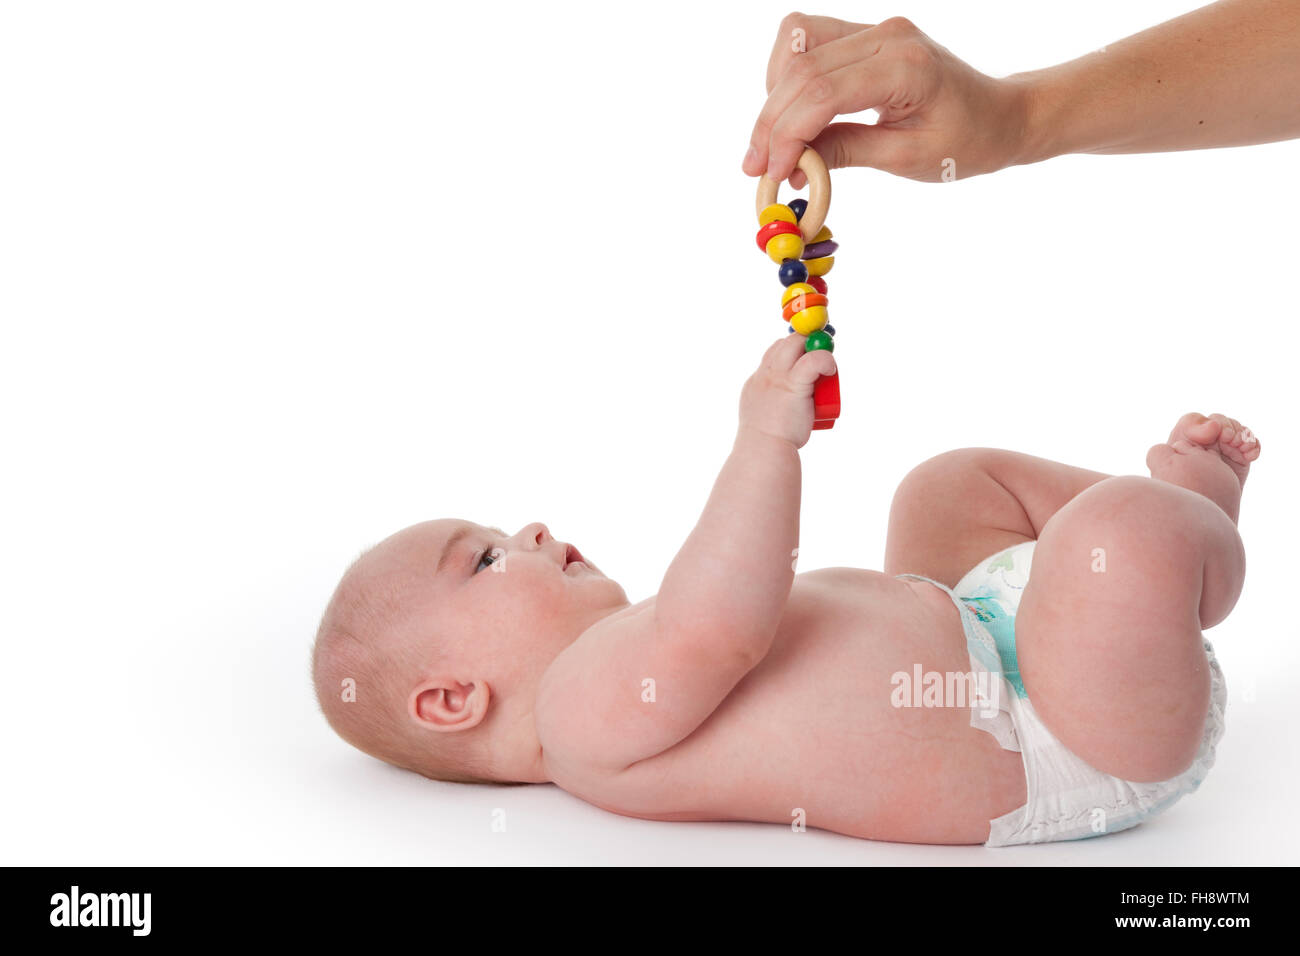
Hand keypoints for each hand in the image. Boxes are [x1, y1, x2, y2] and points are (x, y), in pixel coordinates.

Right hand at [738, 334, 836, 448]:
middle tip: (821, 357)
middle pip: (784, 342)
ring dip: (814, 347)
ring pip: (796, 342)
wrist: (763, 451)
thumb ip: (771, 406)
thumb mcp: (762, 416)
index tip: (805, 359)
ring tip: (825, 367)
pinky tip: (831, 371)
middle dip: (804, 343)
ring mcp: (777, 376)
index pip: (774, 353)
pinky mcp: (794, 383)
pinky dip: (825, 361)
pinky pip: (814, 359)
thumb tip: (787, 407)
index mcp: (756, 382)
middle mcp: (765, 374)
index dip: (791, 351)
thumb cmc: (765, 443)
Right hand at [742, 14, 1031, 183]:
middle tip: (757, 168)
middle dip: (770, 122)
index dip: (786, 135)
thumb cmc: (965, 142)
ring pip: (795, 43)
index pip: (823, 93)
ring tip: (776, 142)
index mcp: (907, 67)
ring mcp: (875, 27)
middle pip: (801, 68)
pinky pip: (807, 40)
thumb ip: (847, 152)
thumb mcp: (907, 159)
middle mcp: (888, 35)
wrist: (998, 115)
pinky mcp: (864, 32)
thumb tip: (791, 165)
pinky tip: (794, 115)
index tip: (769, 173)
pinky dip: (788, 78)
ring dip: (774, 95)